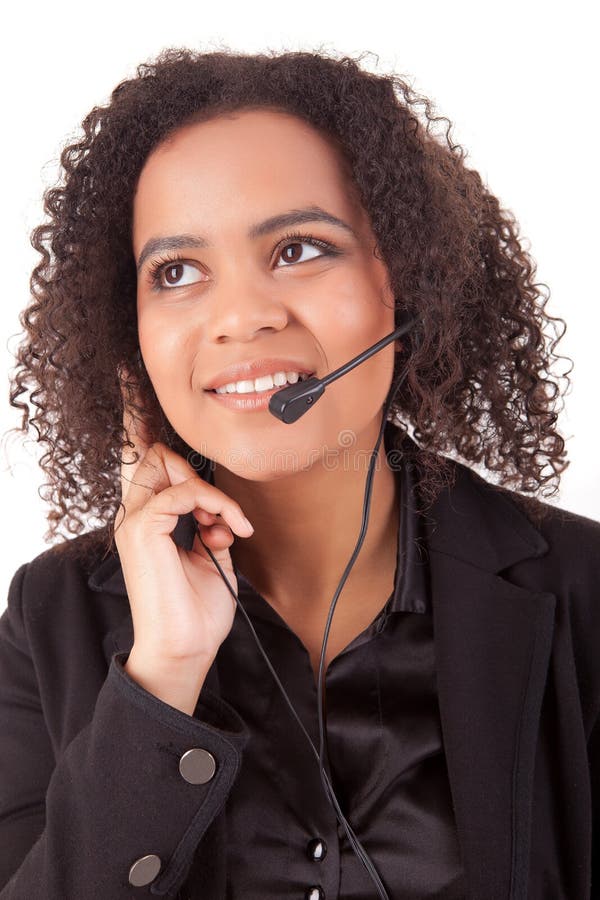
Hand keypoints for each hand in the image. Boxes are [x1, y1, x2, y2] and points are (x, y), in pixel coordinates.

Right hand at [114, 364, 253, 672]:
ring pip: (166, 464)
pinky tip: (227, 529)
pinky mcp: (141, 529)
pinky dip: (213, 504)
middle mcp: (135, 514)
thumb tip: (219, 510)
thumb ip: (209, 524)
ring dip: (209, 490)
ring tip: (227, 527)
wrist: (184, 650)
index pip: (139, 459)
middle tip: (222, 517)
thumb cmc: (196, 610)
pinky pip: (181, 491)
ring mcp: (134, 520)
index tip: (129, 381)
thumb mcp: (211, 557)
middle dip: (194, 470)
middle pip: (154, 452)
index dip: (135, 418)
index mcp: (148, 519)